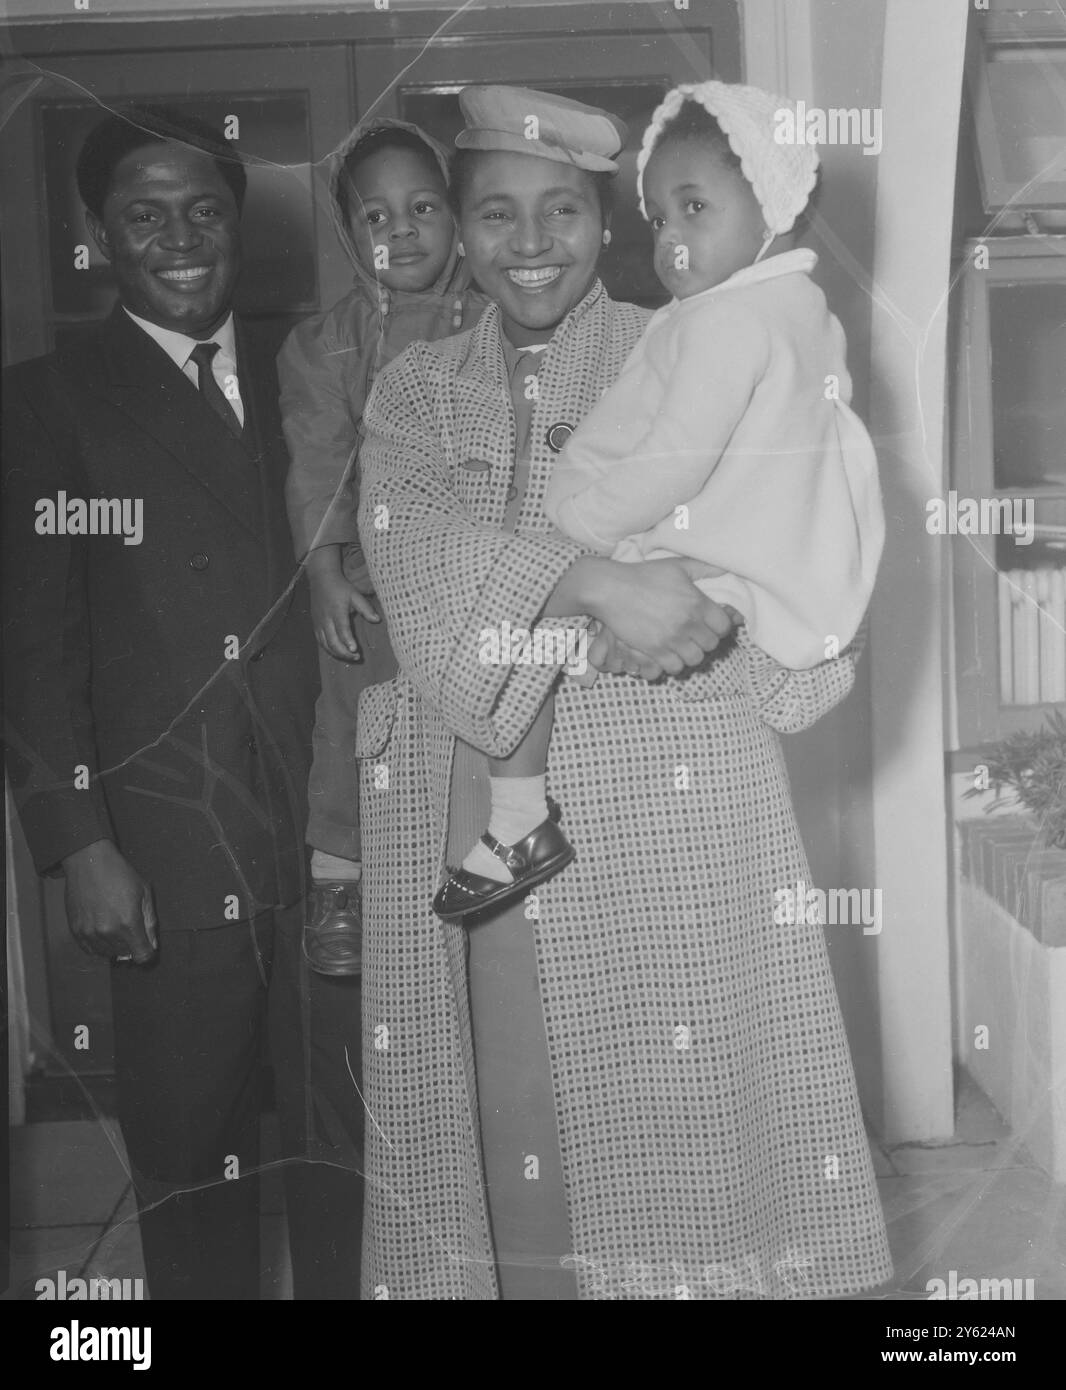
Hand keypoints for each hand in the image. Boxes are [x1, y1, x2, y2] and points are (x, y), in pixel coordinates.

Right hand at [61, 839, 156, 964]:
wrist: (89, 863)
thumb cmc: (120, 874)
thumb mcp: (144, 893)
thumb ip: (150, 922)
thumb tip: (152, 943)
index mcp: (128, 923)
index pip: (142, 956)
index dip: (147, 952)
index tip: (146, 944)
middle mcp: (108, 932)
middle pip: (125, 955)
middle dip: (131, 945)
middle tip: (129, 927)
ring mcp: (90, 933)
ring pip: (108, 954)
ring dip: (115, 946)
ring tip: (115, 925)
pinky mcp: (76, 930)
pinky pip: (90, 949)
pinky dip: (99, 945)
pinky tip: (102, 929)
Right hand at [308, 560, 380, 660]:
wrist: (321, 580)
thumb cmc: (340, 588)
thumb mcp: (355, 595)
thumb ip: (366, 608)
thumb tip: (377, 620)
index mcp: (336, 611)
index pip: (342, 629)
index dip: (348, 640)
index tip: (355, 650)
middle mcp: (325, 619)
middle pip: (332, 641)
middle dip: (344, 652)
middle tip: (357, 657)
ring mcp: (318, 623)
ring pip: (325, 644)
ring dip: (337, 653)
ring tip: (350, 656)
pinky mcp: (315, 625)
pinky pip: (320, 641)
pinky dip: (329, 649)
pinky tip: (338, 652)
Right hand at [587, 558, 736, 675]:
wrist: (612, 589)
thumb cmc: (644, 575)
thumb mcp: (677, 566)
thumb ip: (704, 568)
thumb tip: (724, 569)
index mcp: (697, 602)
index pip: (724, 626)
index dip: (720, 626)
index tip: (711, 624)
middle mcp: (687, 623)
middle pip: (712, 645)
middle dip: (706, 640)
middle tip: (696, 635)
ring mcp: (671, 639)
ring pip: (695, 659)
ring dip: (691, 654)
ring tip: (683, 646)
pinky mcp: (654, 651)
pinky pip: (675, 668)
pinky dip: (674, 663)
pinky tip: (668, 654)